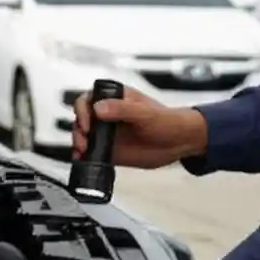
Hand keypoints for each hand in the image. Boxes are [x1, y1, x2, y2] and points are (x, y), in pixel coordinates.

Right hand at [72, 86, 206, 168]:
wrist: (180, 143)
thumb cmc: (167, 121)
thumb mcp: (145, 113)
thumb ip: (123, 109)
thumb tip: (99, 108)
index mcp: (115, 98)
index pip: (89, 98)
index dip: (83, 110)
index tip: (88, 124)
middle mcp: (108, 115)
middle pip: (82, 118)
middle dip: (78, 129)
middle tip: (85, 140)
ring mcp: (108, 133)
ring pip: (83, 136)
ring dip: (78, 143)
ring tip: (83, 152)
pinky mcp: (110, 151)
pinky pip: (91, 153)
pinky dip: (84, 157)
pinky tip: (83, 160)